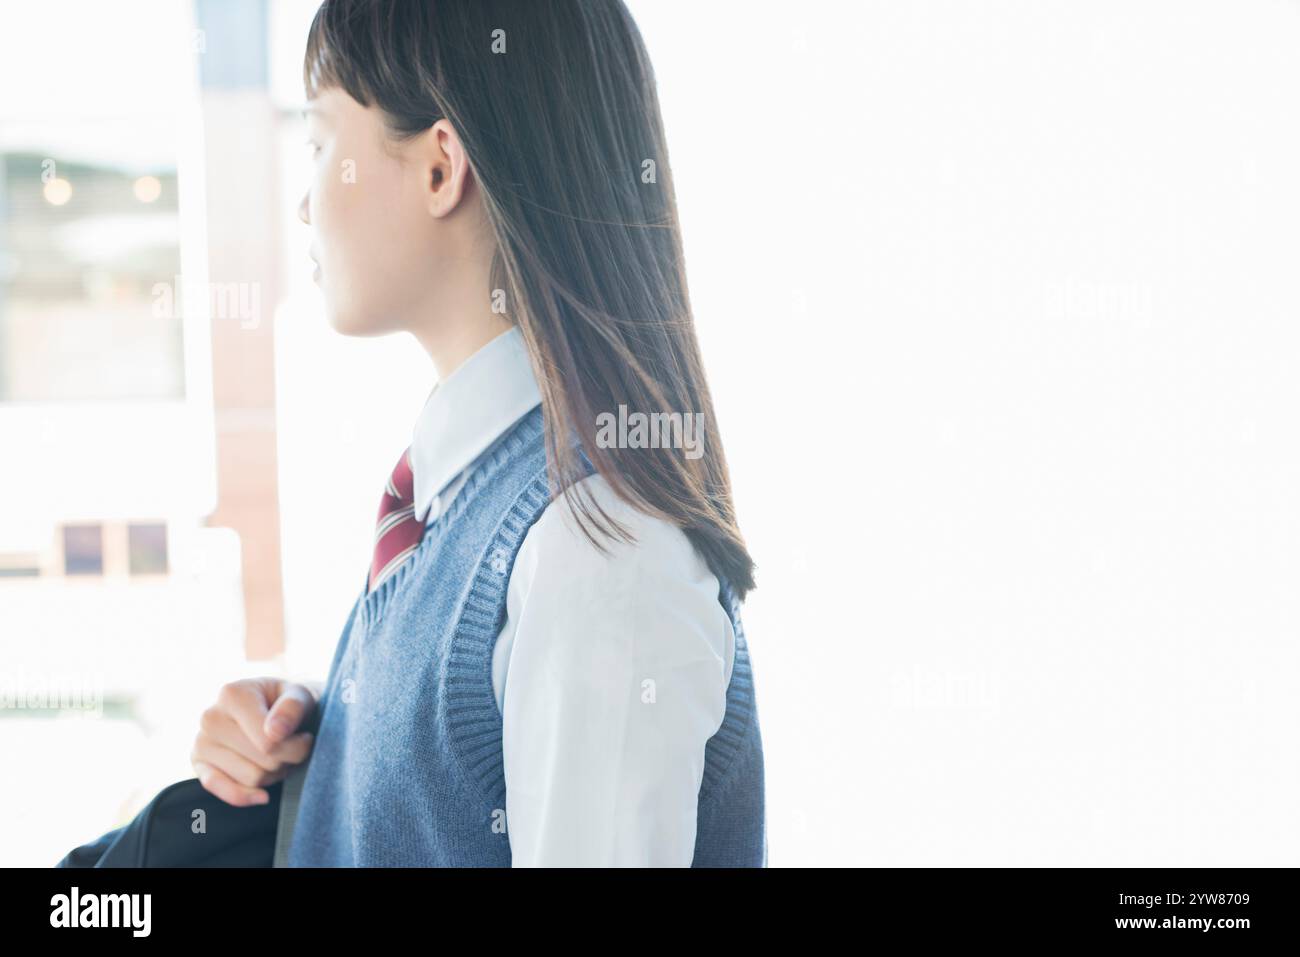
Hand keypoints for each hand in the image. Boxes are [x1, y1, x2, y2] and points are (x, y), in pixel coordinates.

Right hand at [190, 677, 318, 806]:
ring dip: (274, 774)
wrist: (275, 708)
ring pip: (250, 779)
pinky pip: (219, 790)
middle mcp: (210, 717)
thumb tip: (276, 732)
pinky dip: (244, 796)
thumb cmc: (289, 702)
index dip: (296, 747)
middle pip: (263, 761)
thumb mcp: (302, 694)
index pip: (268, 741)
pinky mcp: (199, 764)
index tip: (306, 737)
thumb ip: (293, 707)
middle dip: (287, 760)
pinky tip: (263, 795)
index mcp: (232, 694)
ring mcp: (201, 742)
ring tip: (278, 755)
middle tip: (295, 747)